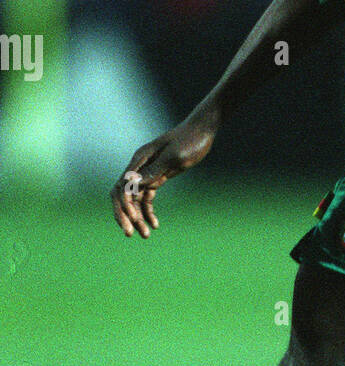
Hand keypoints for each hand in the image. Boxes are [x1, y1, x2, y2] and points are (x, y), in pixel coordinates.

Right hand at [111, 107, 219, 237]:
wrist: (203, 130)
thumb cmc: (190, 140)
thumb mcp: (174, 157)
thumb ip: (154, 170)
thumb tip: (130, 181)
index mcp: (139, 160)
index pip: (121, 187)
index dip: (123, 206)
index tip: (133, 221)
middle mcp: (139, 167)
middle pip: (123, 195)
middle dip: (125, 215)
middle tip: (130, 234)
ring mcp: (148, 172)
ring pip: (135, 199)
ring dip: (138, 217)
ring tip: (145, 235)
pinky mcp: (158, 176)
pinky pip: (147, 197)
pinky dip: (148, 211)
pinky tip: (155, 224)